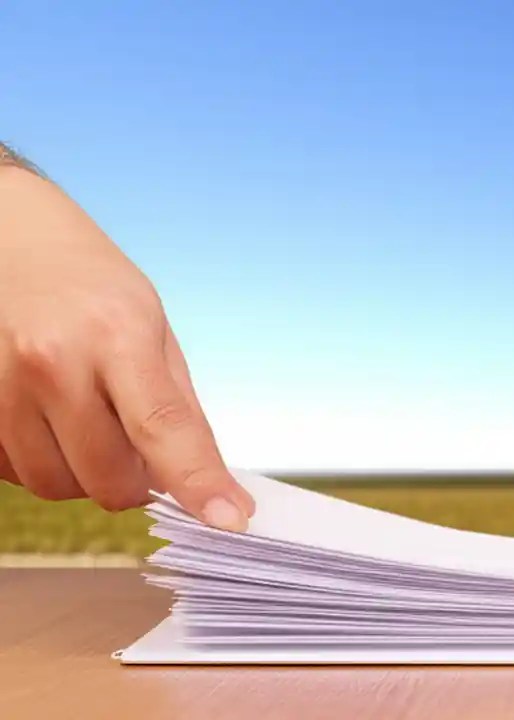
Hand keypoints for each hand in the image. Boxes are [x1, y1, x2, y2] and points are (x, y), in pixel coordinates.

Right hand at [0, 165, 253, 529]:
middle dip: (133, 481)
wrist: (8, 237)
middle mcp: (52, 361)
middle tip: (134, 443)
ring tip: (83, 415)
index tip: (229, 518)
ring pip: (56, 486)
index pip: (165, 428)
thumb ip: (176, 406)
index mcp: (117, 335)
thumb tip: (201, 481)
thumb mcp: (152, 327)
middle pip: (108, 479)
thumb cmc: (90, 284)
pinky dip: (38, 460)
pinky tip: (44, 416)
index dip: (198, 481)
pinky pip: (12, 473)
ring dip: (81, 471)